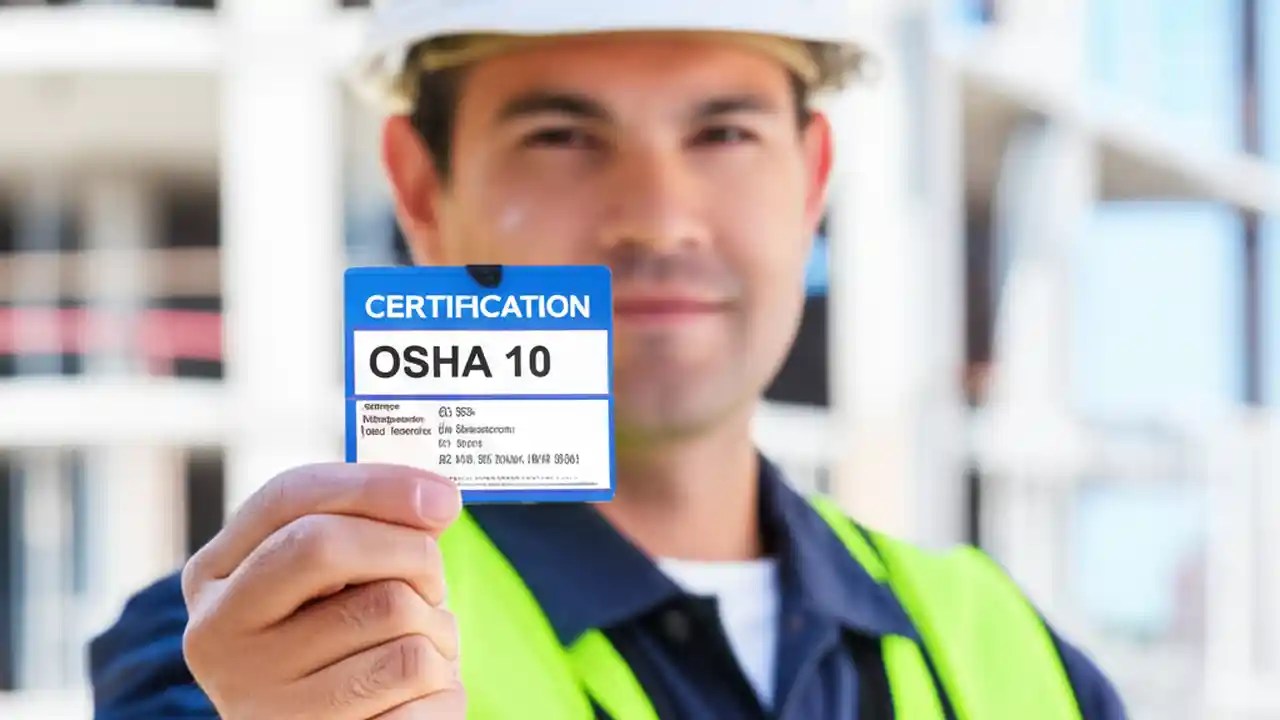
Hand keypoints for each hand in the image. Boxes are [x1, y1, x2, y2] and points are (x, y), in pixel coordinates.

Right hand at [181, 463, 464, 718]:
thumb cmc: (343, 648)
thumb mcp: (337, 582)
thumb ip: (370, 529)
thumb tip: (434, 501)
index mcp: (215, 577)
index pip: (288, 497)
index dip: (374, 485)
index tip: (443, 497)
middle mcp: (218, 636)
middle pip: (326, 546)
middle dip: (409, 552)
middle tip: (434, 584)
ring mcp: (259, 697)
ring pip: (393, 612)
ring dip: (438, 628)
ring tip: (420, 653)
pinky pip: (420, 679)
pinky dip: (444, 683)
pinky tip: (416, 698)